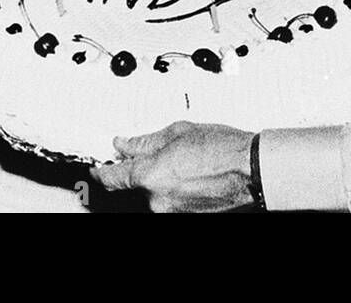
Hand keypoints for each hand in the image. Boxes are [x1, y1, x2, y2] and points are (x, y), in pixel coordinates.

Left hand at [90, 121, 254, 211]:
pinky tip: (195, 175)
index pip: (111, 178)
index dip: (101, 171)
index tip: (97, 167)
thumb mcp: (179, 133)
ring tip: (188, 163)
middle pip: (135, 186)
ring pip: (155, 194)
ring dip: (162, 181)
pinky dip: (177, 190)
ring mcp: (172, 212)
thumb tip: (124, 144)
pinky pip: (172, 202)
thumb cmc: (223, 149)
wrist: (253, 171)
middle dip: (143, 171)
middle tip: (163, 154)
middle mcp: (156, 199)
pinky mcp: (187, 217)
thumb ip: (145, 141)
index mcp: (148, 176)